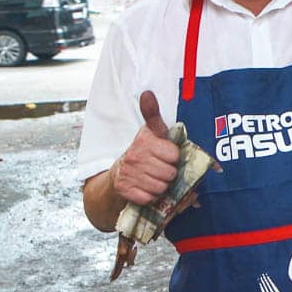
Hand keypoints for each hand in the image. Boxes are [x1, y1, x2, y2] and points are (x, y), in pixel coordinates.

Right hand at [111, 91, 179, 206]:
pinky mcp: (124, 189)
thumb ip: (153, 115)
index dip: (173, 157)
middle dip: (168, 174)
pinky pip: (149, 198)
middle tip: (159, 170)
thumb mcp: (149, 133)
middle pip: (170, 173)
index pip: (174, 154)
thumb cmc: (142, 153)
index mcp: (144, 139)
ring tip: (153, 179)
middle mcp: (135, 154)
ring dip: (160, 187)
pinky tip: (145, 188)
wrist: (117, 175)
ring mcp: (128, 172)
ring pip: (161, 187)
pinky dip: (150, 197)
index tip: (165, 155)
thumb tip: (147, 93)